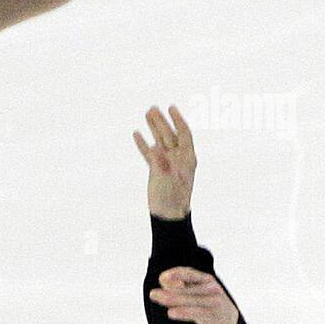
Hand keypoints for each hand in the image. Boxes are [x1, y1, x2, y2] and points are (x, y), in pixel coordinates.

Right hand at [133, 104, 195, 219]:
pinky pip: (149, 153)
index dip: (178, 120)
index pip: (184, 134)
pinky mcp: (157, 170)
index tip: (171, 107)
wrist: (168, 216)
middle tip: (152, 108)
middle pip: (170, 134)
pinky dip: (144, 144)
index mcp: (187, 159)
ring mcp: (167, 163)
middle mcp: (178, 158)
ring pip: (160, 141)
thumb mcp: (168, 182)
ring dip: (154, 127)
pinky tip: (137, 134)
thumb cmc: (172, 200)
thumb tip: (157, 153)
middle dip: (162, 121)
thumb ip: (163, 166)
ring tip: (147, 113)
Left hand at [148, 267, 239, 323]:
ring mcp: (214, 302)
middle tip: (153, 293)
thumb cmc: (210, 307)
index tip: (162, 278)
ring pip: (189, 300)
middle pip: (186, 289)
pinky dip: (182, 312)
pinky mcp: (214, 316)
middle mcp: (212, 288)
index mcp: (207, 279)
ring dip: (171, 300)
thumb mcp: (197, 295)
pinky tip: (170, 312)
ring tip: (157, 298)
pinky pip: (195, 313)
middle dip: (169, 290)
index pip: (189, 272)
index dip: (175, 273)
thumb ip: (181, 287)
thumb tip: (163, 280)